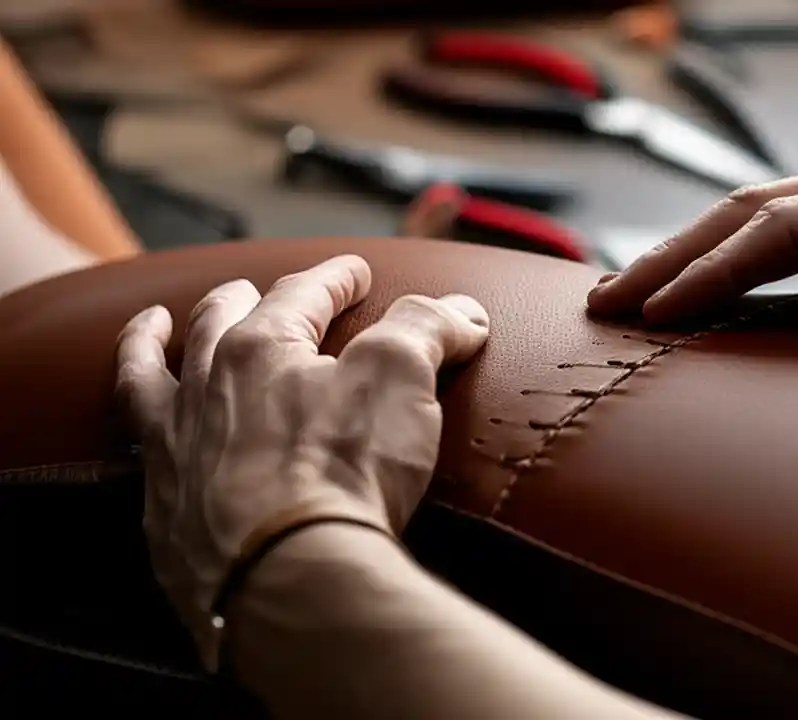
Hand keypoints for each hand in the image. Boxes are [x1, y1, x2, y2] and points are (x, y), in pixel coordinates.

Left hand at [115, 255, 488, 666]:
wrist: (286, 579)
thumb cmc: (342, 471)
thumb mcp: (399, 378)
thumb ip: (425, 330)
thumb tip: (459, 309)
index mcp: (260, 348)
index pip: (300, 293)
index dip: (333, 279)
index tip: (353, 273)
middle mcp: (204, 389)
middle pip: (214, 325)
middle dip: (236, 299)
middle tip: (246, 289)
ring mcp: (174, 451)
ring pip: (148, 377)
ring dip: (149, 345)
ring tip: (150, 326)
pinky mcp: (164, 514)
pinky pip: (138, 455)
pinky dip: (142, 432)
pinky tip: (148, 441)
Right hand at [587, 140, 797, 348]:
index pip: (782, 229)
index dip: (714, 272)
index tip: (657, 314)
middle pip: (749, 209)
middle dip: (672, 256)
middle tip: (605, 302)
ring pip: (759, 210)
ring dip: (692, 250)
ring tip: (632, 291)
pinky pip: (787, 223)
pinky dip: (733, 250)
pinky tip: (706, 276)